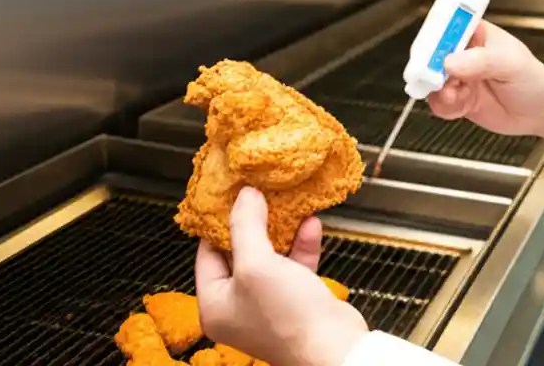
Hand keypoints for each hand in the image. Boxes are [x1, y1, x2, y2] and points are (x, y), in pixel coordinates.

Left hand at [195, 187, 368, 365]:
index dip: (219, 223)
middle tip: (259, 194)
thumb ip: (245, 226)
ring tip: (286, 202)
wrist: (335, 348)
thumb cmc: (288, 315)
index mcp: (215, 304)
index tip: (231, 196)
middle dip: (255, 223)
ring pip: (271, 257)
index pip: (207, 254)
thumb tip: (244, 195)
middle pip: (240, 253)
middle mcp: (239, 307)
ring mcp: (269, 304)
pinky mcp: (298, 302)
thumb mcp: (256, 264)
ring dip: (282, 230)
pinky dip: (302, 245)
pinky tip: (310, 224)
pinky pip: (295, 266)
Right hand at [428, 21, 543, 148]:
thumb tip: (450, 62)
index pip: (446, 26)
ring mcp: (458, 77)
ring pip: (431, 81)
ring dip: (438, 91)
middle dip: (430, 68)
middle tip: (438, 79)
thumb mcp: (510, 63)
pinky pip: (438, 102)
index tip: (430, 50)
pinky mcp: (458, 98)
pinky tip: (461, 107)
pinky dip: (445, 107)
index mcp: (475, 33)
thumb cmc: (533, 79)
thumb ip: (481, 61)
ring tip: (456, 96)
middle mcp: (463, 54)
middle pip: (431, 54)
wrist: (541, 112)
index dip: (434, 36)